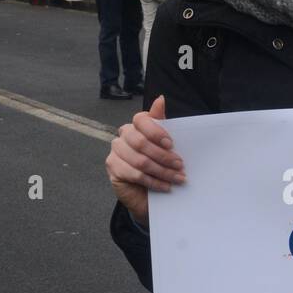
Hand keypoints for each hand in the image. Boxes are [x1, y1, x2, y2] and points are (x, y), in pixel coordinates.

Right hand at [105, 94, 184, 225]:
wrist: (148, 193)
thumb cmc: (158, 166)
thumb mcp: (165, 145)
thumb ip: (163, 124)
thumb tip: (160, 99)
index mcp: (137, 125)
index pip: (141, 120)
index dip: (156, 131)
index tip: (171, 144)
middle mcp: (124, 135)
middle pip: (141, 142)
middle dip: (164, 156)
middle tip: (180, 165)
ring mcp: (116, 151)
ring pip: (140, 160)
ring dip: (162, 171)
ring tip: (178, 178)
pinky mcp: (112, 167)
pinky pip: (134, 174)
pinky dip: (153, 182)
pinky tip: (166, 186)